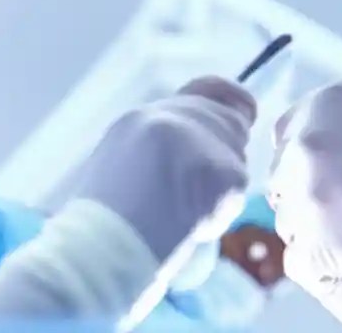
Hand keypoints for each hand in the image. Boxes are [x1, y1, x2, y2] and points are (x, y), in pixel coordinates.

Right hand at [73, 76, 257, 262]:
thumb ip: (160, 148)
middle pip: (230, 120)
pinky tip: (190, 226)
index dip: (229, 101)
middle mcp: (168, 116)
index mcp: (140, 118)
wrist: (99, 251)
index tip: (243, 114)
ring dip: (224, 186)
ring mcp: (194, 138)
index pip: (205, 90)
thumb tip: (200, 155)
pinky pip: (237, 187)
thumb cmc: (101, 228)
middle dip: (229, 153)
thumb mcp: (119, 167)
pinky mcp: (217, 167)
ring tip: (186, 214)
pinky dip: (221, 211)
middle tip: (210, 190)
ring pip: (237, 154)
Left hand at [271, 82, 341, 294]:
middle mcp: (307, 143)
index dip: (313, 165)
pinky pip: (302, 262)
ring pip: (291, 223)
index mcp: (324, 105)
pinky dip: (329, 266)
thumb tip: (334, 146)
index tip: (338, 182)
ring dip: (321, 233)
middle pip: (283, 181)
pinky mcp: (320, 241)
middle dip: (313, 198)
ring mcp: (309, 192)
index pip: (287, 139)